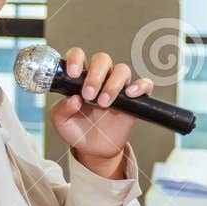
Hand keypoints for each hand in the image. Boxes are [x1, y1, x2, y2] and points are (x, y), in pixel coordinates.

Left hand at [48, 48, 152, 176]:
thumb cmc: (77, 130)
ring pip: (122, 70)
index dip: (75, 59)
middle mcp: (100, 78)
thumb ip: (61, 110)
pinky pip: (144, 85)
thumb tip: (73, 99)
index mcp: (80, 78)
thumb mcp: (61, 122)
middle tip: (88, 94)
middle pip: (102, 60)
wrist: (95, 149)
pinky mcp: (133, 99)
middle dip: (95, 75)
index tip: (73, 74)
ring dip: (113, 84)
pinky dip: (140, 86)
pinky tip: (130, 94)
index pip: (78, 56)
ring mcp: (118, 87)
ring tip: (103, 103)